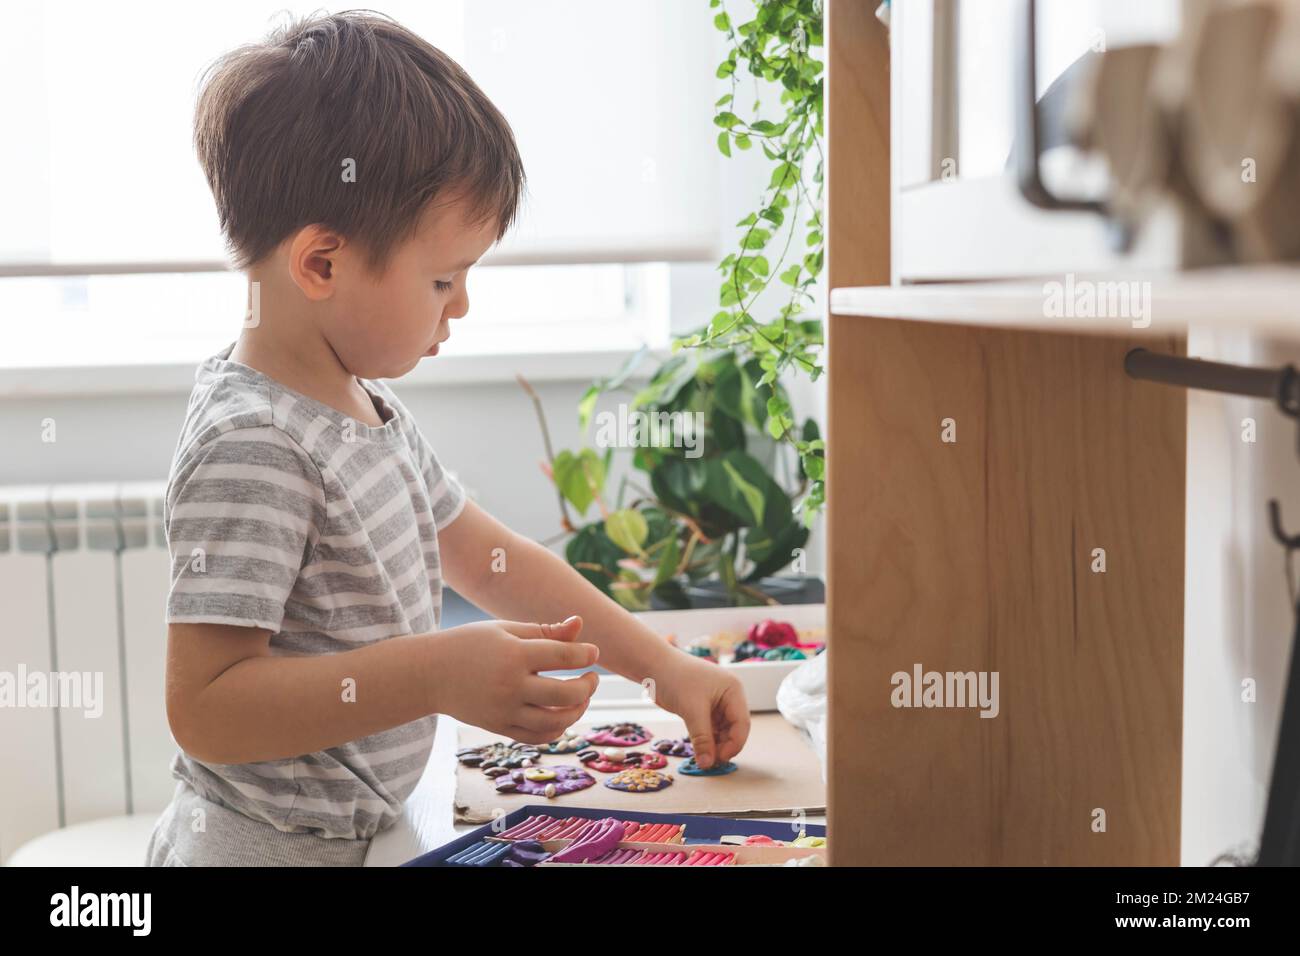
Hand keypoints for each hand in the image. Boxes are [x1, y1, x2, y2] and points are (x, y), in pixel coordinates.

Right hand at [428, 615, 598, 742]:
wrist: (429, 673)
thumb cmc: (470, 644)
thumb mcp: (505, 630)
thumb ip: (545, 631)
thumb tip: (580, 625)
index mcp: (513, 654)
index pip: (564, 656)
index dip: (586, 655)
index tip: (593, 652)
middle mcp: (510, 685)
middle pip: (566, 694)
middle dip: (588, 686)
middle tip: (593, 677)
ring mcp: (504, 710)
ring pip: (555, 721)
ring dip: (578, 711)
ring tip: (582, 697)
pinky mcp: (498, 726)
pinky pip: (536, 736)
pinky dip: (556, 729)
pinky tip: (563, 714)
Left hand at [649, 653, 749, 768]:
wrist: (653, 665)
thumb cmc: (675, 679)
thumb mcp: (691, 710)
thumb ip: (702, 738)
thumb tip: (707, 764)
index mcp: (733, 690)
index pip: (742, 723)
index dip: (734, 744)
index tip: (720, 759)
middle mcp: (729, 696)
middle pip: (734, 728)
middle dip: (724, 746)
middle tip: (709, 762)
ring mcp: (716, 702)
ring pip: (722, 731)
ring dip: (714, 745)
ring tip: (703, 757)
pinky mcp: (704, 707)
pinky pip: (710, 728)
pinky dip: (706, 740)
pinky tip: (699, 749)